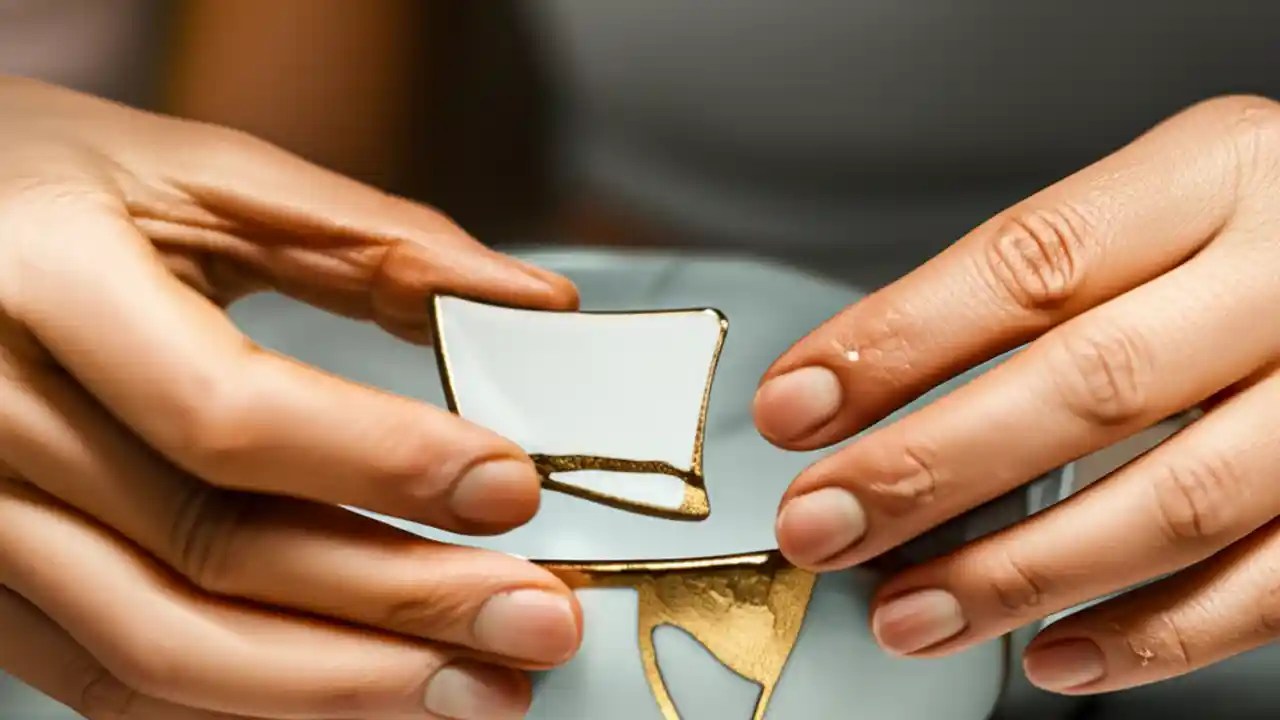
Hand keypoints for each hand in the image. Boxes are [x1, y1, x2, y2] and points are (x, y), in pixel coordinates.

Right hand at [0, 76, 580, 718]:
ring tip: (479, 688)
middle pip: (212, 551)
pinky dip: (240, 704)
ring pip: (161, 645)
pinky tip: (354, 696)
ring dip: (339, 689)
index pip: (227, 409)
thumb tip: (533, 303)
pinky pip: (105, 676)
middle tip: (538, 619)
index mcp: (41, 277)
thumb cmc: (45, 184)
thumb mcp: (198, 174)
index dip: (380, 461)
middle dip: (399, 604)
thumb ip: (372, 240)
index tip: (511, 486)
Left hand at [755, 95, 1279, 694]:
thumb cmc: (1273, 237)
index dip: (896, 343)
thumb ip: (1051, 287)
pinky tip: (1055, 653)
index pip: (1029, 264)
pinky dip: (1152, 636)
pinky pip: (1268, 586)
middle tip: (822, 524)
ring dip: (1018, 574)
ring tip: (910, 611)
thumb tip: (873, 392)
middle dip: (928, 470)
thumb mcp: (1171, 209)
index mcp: (1219, 177)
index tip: (796, 405)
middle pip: (1087, 384)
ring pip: (1173, 501)